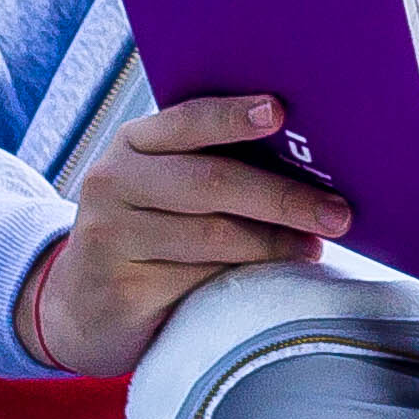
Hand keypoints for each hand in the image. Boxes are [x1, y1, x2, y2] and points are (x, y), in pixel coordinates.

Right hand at [19, 92, 343, 375]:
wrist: (80, 306)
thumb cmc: (151, 232)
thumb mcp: (164, 187)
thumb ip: (214, 165)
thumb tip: (311, 160)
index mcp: (133, 143)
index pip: (188, 120)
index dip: (234, 116)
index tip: (281, 113)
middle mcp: (113, 181)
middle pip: (212, 182)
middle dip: (283, 196)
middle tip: (338, 213)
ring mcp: (111, 236)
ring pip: (213, 235)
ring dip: (275, 243)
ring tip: (316, 246)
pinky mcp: (121, 288)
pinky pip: (200, 280)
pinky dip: (246, 278)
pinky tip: (275, 278)